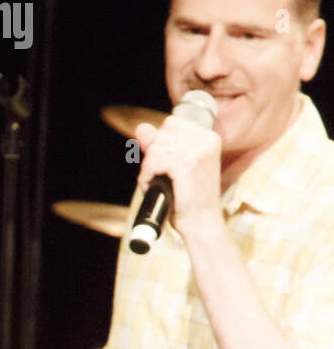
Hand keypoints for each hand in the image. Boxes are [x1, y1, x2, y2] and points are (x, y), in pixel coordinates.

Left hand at [134, 116, 222, 241]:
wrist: (201, 224)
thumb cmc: (187, 199)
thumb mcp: (174, 167)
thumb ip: (159, 145)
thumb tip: (140, 128)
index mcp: (208, 137)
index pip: (170, 124)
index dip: (160, 145)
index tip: (165, 166)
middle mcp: (206, 140)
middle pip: (160, 135)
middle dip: (153, 158)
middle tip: (161, 178)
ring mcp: (197, 151)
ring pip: (154, 149)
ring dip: (148, 170)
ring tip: (158, 185)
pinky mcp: (186, 165)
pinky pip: (152, 162)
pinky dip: (146, 177)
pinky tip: (154, 188)